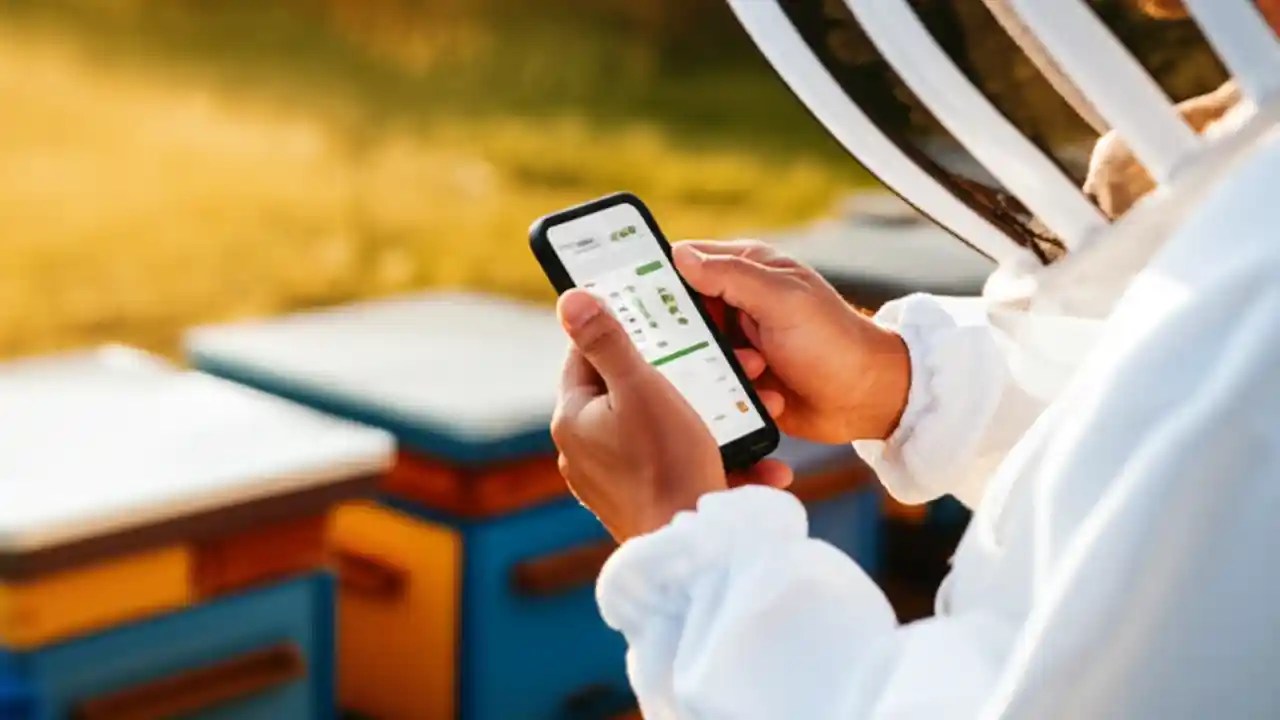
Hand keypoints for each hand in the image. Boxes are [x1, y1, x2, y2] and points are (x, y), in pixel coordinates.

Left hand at [553, 289, 792, 541]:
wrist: (691, 547)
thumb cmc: (666, 463)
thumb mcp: (640, 387)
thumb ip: (607, 342)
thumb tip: (570, 299)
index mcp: (573, 419)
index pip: (584, 356)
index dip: (619, 332)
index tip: (653, 319)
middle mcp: (582, 453)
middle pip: (624, 394)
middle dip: (672, 378)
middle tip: (709, 365)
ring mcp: (610, 483)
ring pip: (657, 434)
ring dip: (701, 423)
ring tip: (742, 414)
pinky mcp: (640, 507)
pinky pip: (676, 472)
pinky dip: (710, 464)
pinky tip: (753, 466)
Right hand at [674, 240, 909, 443]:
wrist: (868, 399)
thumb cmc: (835, 341)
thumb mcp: (784, 301)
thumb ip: (732, 277)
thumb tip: (681, 257)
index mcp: (746, 270)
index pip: (685, 263)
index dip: (658, 280)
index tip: (639, 304)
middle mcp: (737, 305)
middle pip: (680, 316)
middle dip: (691, 337)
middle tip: (713, 348)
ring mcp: (737, 344)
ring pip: (692, 356)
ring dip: (719, 369)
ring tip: (758, 370)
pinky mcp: (740, 381)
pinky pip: (712, 387)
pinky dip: (733, 394)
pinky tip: (768, 394)